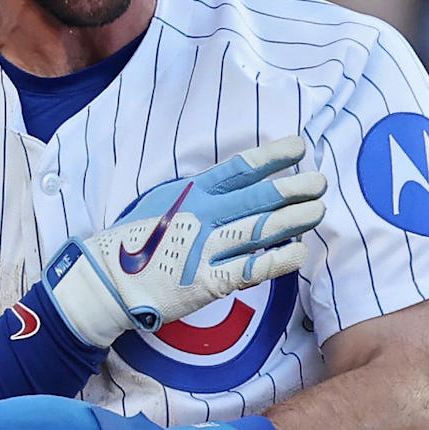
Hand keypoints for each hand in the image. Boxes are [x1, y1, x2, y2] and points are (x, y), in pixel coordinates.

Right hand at [37, 135, 329, 347]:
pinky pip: (249, 269)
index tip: (299, 148)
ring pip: (259, 230)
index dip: (273, 157)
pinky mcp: (207, 281)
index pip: (240, 169)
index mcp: (191, 192)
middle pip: (257, 198)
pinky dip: (277, 260)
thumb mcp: (165, 204)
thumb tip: (233, 188)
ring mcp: (205, 248)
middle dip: (293, 189)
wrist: (108, 280)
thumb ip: (198, 196)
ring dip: (293, 220)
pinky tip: (299, 253)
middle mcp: (201, 215)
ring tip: (318, 211)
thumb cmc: (137, 241)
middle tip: (320, 182)